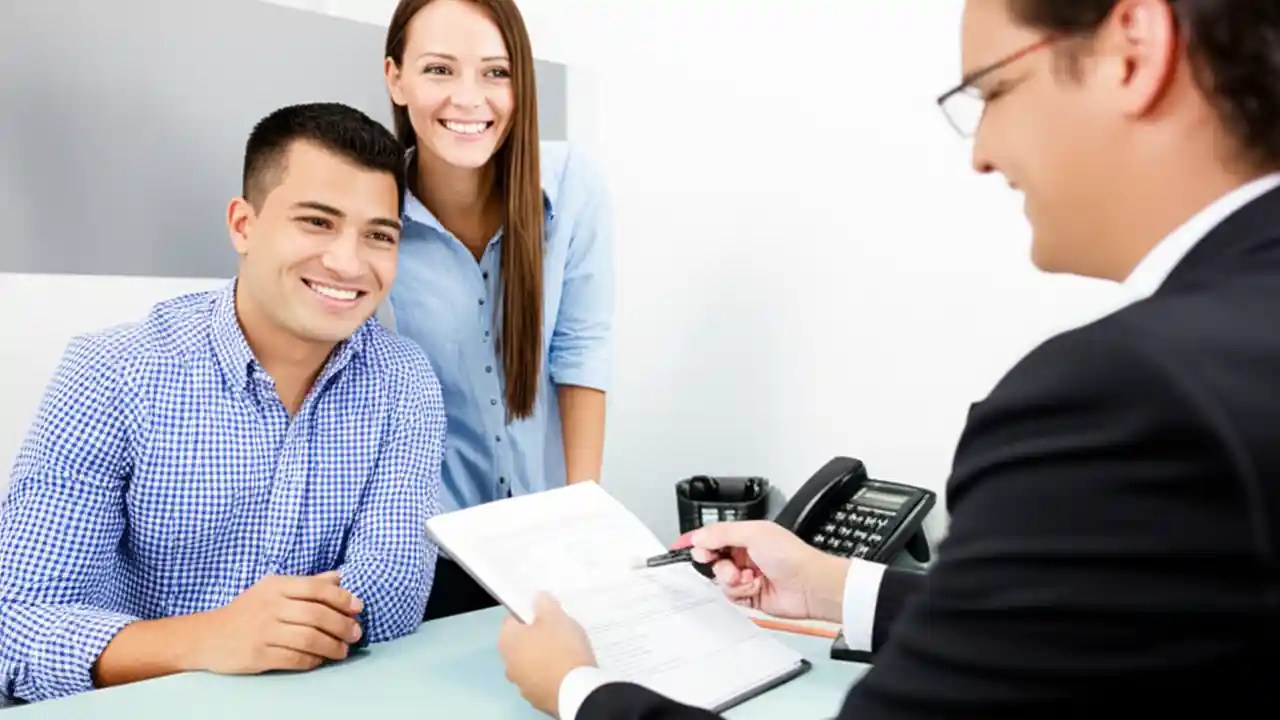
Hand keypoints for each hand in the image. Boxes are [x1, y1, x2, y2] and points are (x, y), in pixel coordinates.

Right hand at [191, 571, 364, 673]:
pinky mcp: (256, 654)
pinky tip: (319, 660)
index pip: (316, 588)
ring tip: (342, 650)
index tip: (358, 608)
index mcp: (276, 585)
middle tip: (355, 634)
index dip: (342, 598)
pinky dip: (312, 660)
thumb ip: (307, 584)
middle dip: (342, 626)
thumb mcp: (274, 590)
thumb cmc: (248, 611)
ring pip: (308, 638)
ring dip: (331, 646)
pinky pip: (293, 658)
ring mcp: (262, 630)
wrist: (207, 636)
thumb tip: (339, 578)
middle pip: (316, 614)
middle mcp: (270, 605)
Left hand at [498, 593, 596, 716]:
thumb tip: (536, 598)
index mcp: (507, 641)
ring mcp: (522, 684)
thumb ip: (543, 603)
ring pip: (531, 663)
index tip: (547, 612)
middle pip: (521, 643)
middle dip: (536, 636)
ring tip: (566, 651)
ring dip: (543, 657)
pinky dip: (551, 674)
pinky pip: (543, 680)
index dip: (529, 612)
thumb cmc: (562, 648)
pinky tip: (568, 669)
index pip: (512, 619)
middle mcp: (508, 664)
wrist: (576, 690)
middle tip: (559, 631)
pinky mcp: (537, 698)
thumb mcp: (556, 617)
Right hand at [691, 520, 849, 622]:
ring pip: (720, 579)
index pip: (714, 536)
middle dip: (715, 561)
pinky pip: (730, 595)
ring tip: (748, 576)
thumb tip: (699, 537)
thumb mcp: (753, 533)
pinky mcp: (750, 596)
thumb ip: (721, 533)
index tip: (682, 545)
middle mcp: (745, 555)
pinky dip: (740, 591)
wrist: (809, 585)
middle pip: (712, 559)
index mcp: (746, 535)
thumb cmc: (791, 556)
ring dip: (731, 578)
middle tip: (721, 560)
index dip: (697, 540)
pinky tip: (754, 586)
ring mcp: (747, 576)